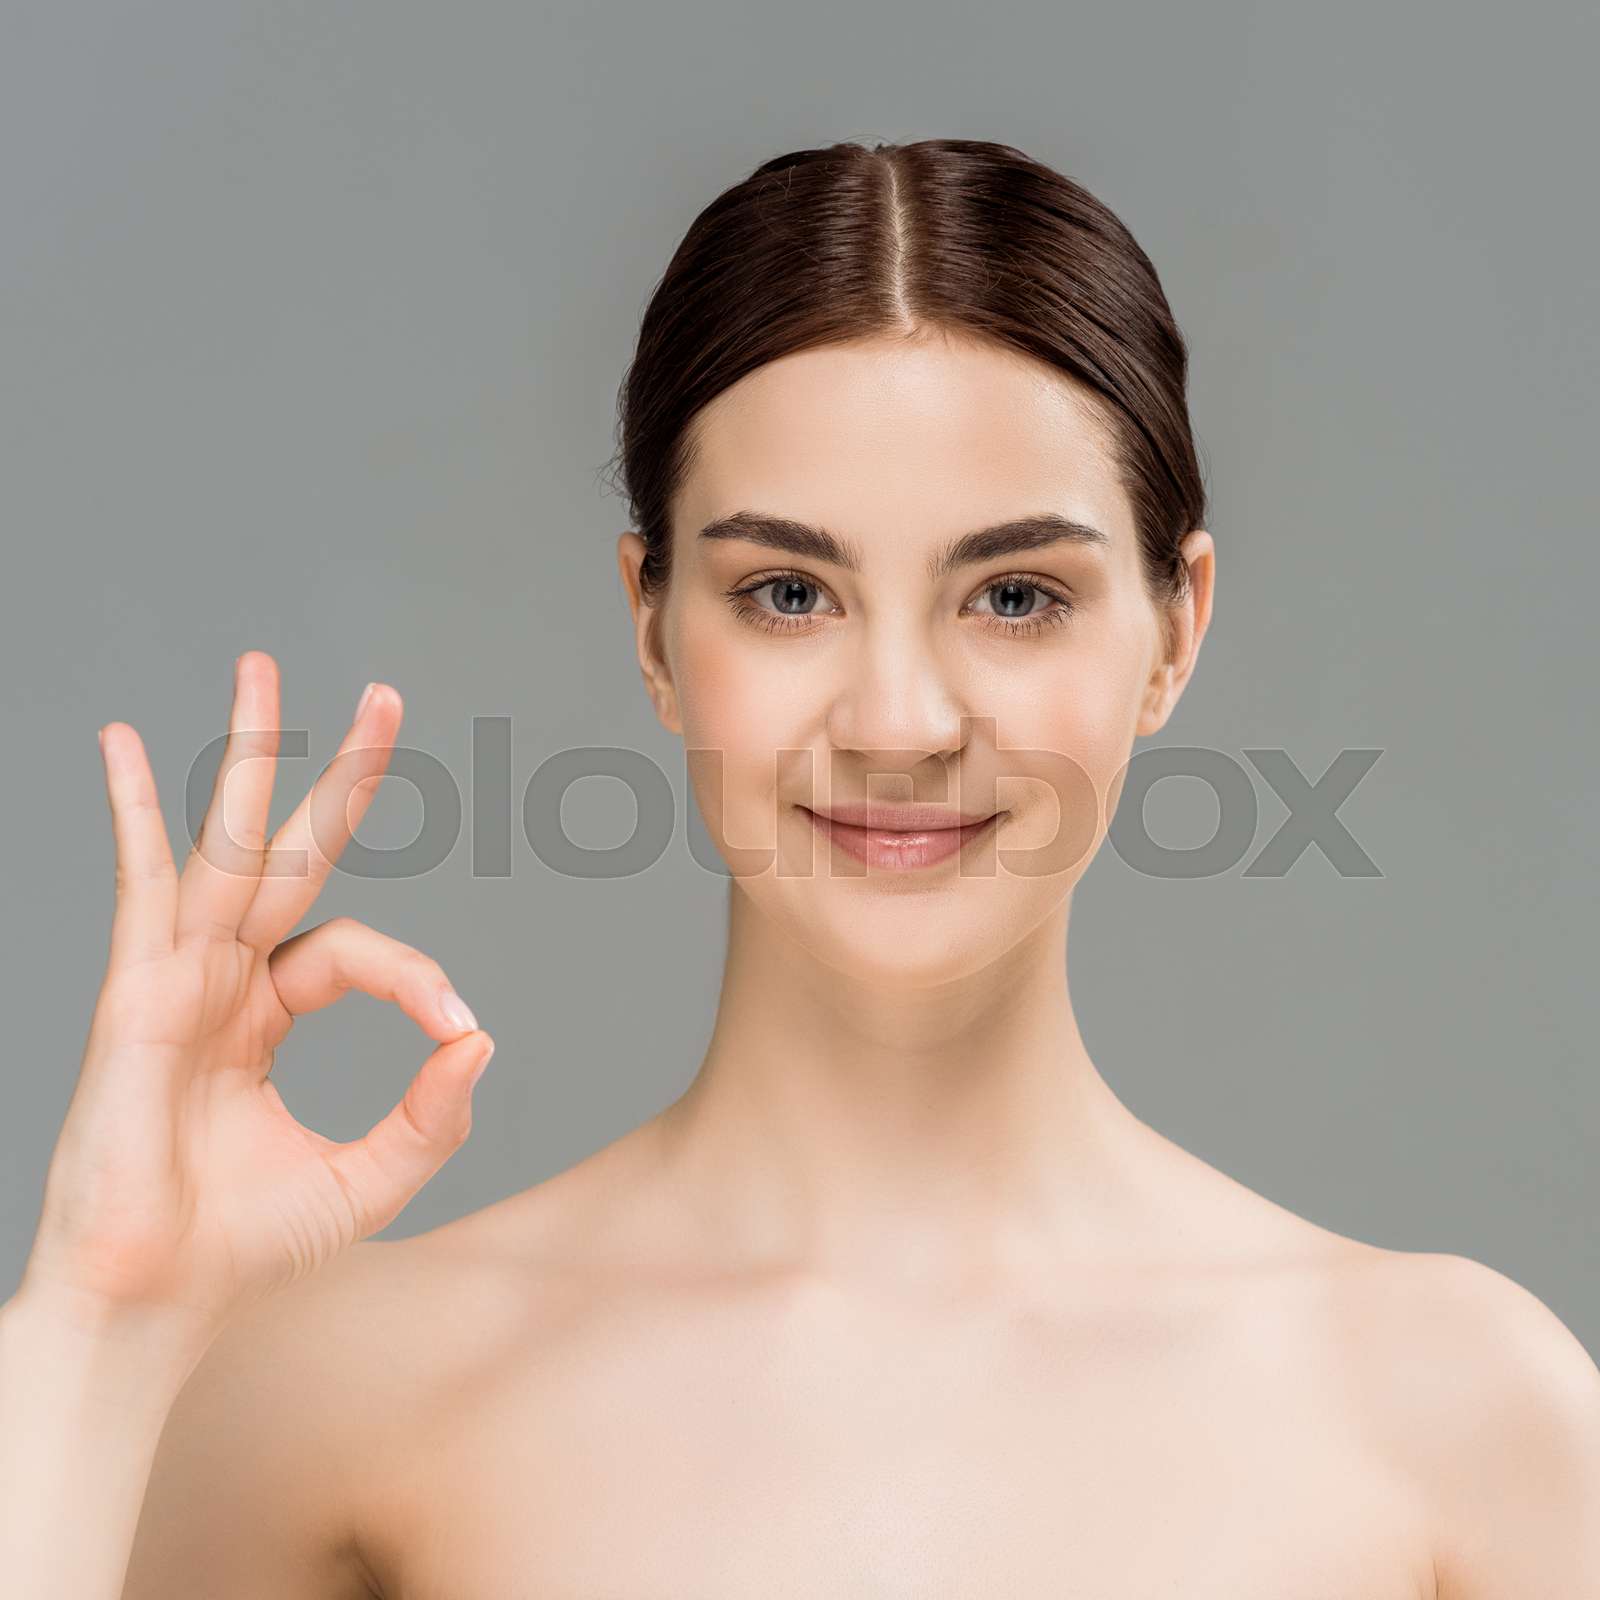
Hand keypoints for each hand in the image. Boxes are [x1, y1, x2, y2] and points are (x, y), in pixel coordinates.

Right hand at [16, 651, 494, 1343]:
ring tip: (259, 667)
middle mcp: (221, 980)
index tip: (458, 1025)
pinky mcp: (137, 996)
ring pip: (223, 844)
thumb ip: (432, 1114)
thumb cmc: (246, 1249)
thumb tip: (482, 1037)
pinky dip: (138, 814)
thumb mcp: (370, 1178)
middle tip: (384, 694)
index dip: (416, 975)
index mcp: (267, 1013)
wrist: (153, 1303)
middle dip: (338, 774)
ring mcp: (176, 979)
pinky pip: (141, 888)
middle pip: (288, 852)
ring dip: (246, 753)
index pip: (354, 950)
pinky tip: (125, 745)